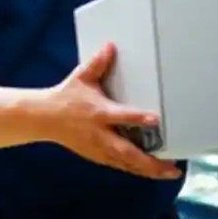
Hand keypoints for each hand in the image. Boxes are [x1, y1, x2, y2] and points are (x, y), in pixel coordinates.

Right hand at [41, 44, 181, 180]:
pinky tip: (152, 171)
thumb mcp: (81, 77)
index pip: (121, 116)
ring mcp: (99, 148)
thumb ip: (98, 63)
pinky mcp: (97, 156)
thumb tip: (111, 46)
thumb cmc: (66, 95)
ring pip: (126, 163)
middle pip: (128, 151)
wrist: (44, 118)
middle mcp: (100, 134)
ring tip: (169, 172)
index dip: (138, 118)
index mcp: (99, 112)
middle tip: (173, 167)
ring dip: (148, 169)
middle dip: (151, 161)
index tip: (155, 120)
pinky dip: (137, 170)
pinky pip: (120, 165)